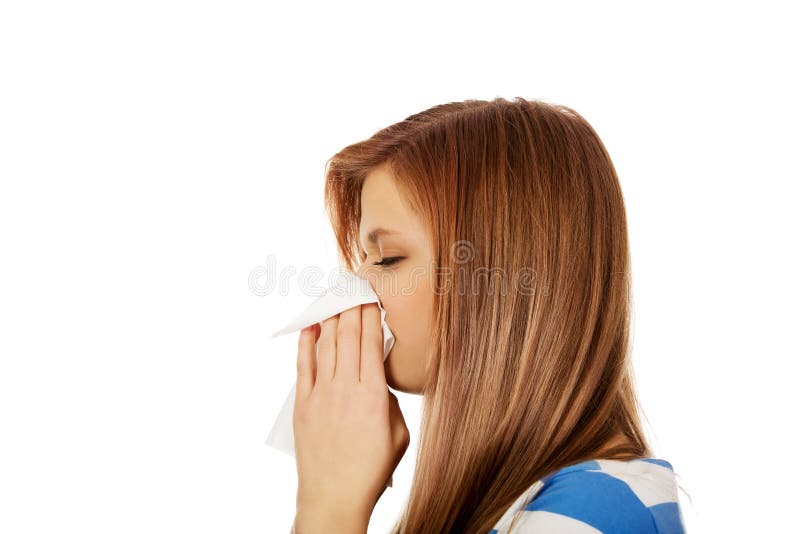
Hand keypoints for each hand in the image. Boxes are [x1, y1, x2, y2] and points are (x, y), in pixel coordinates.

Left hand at [292, 302, 409, 532]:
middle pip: (348, 335)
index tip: (371, 296)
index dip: (370, 314)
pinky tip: (311, 326)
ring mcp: (322, 394)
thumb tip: (378, 381)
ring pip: (327, 344)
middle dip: (351, 307)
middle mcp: (346, 388)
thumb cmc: (372, 471)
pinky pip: (304, 365)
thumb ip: (390, 402)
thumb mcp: (399, 435)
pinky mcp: (303, 404)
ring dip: (331, 318)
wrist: (335, 497)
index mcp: (374, 394)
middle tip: (353, 287)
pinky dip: (307, 342)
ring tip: (335, 298)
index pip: (370, 341)